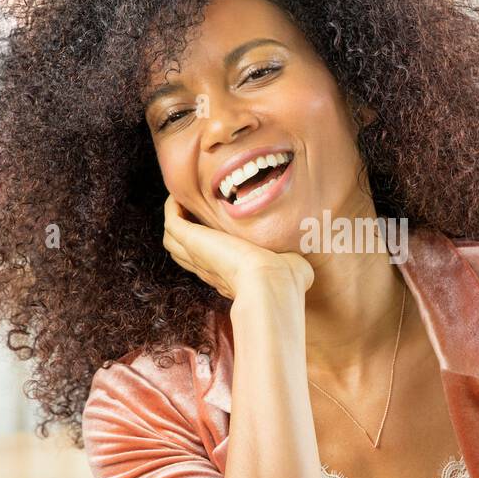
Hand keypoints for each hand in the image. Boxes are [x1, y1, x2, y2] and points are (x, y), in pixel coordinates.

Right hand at [162, 193, 313, 300]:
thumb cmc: (286, 281)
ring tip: (189, 200)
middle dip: (190, 230)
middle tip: (199, 209)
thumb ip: (296, 267)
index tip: (221, 227)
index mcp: (232, 275)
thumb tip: (306, 269)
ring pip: (173, 239)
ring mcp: (199, 254)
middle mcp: (211, 268)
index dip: (213, 244)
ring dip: (178, 218)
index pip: (213, 261)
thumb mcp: (294, 271)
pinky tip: (185, 195)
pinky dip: (173, 207)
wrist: (271, 282)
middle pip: (186, 251)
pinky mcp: (192, 240)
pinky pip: (172, 221)